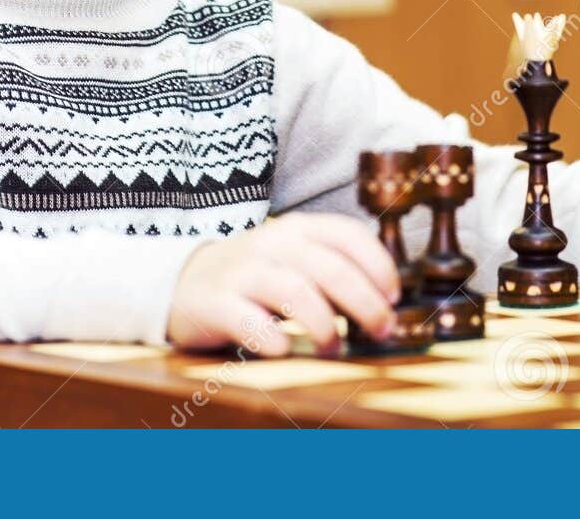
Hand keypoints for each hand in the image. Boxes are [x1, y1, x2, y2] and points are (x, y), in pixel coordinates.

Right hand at [166, 213, 399, 356]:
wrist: (185, 282)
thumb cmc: (255, 274)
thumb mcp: (294, 257)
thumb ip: (334, 269)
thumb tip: (385, 302)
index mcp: (298, 229)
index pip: (349, 236)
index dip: (380, 266)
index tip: (394, 297)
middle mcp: (273, 243)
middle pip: (332, 270)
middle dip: (365, 304)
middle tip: (380, 331)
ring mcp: (243, 272)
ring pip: (296, 293)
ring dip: (325, 326)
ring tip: (334, 348)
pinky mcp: (216, 303)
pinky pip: (250, 322)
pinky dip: (273, 340)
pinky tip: (284, 350)